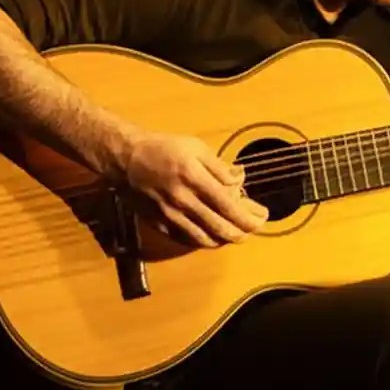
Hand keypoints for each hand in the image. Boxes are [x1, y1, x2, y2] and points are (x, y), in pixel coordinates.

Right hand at [111, 128, 268, 246]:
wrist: (127, 160)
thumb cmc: (163, 149)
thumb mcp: (195, 147)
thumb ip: (219, 166)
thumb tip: (239, 179)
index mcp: (194, 179)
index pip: (229, 206)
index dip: (249, 217)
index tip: (263, 217)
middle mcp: (184, 201)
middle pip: (220, 228)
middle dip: (243, 233)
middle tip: (253, 229)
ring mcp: (171, 216)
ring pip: (205, 240)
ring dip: (225, 240)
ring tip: (237, 234)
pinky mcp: (160, 225)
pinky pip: (187, 240)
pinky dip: (205, 242)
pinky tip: (214, 236)